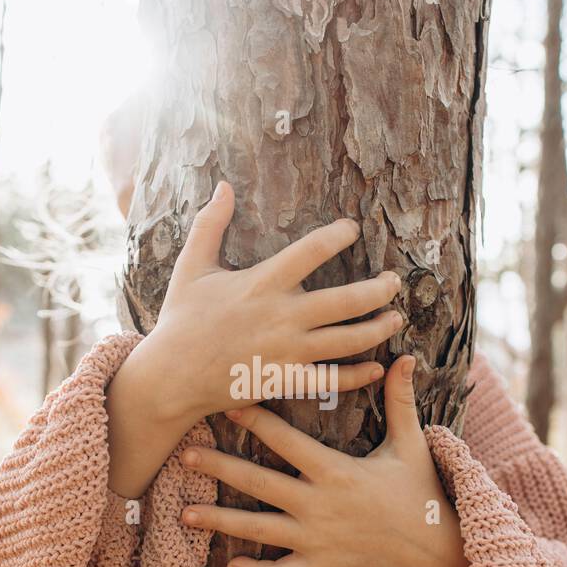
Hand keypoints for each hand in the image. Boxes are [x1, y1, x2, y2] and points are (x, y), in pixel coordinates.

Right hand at [105, 181, 401, 496]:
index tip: (352, 228)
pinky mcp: (284, 381)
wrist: (169, 376)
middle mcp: (281, 316)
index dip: (338, 234)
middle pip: (346, 300)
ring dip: (378, 328)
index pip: (312, 250)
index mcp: (262, 283)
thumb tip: (223, 186)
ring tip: (396, 318)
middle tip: (395, 281)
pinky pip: (330, 381)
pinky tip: (376, 367)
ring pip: (347, 340)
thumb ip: (210, 225)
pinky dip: (357, 376)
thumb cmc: (180, 320)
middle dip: (379, 289)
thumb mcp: (191, 267)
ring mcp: (286, 352)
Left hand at [178, 355, 482, 566]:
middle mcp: (319, 505)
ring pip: (258, 530)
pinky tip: (230, 564)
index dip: (254, 421)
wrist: (436, 551)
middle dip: (219, 468)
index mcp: (335, 471)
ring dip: (220, 522)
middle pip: (258, 483)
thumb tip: (405, 357)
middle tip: (184, 455)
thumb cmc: (421, 493)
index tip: (225, 403)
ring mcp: (317, 540)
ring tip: (186, 515)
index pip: (286, 441)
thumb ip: (400, 402)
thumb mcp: (412, 445)